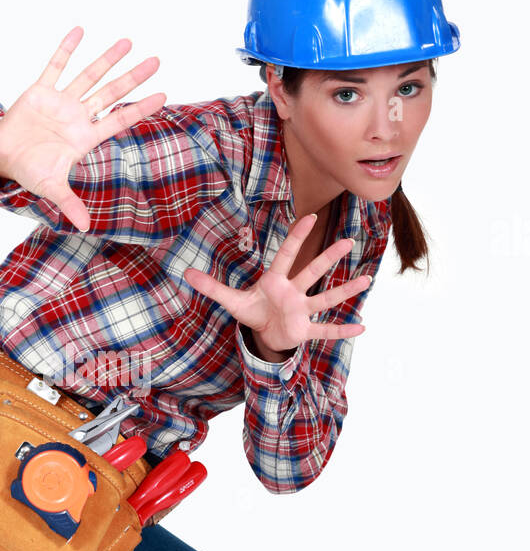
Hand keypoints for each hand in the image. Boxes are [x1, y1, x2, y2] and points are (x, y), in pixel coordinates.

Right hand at [0, 26, 165, 230]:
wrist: (3, 157)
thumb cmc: (30, 170)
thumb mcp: (51, 187)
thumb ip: (69, 203)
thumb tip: (85, 226)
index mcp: (84, 137)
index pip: (119, 119)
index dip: (140, 109)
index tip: (164, 96)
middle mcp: (78, 116)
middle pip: (111, 93)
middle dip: (133, 78)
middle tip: (157, 61)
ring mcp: (61, 101)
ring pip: (89, 76)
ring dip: (107, 59)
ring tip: (128, 42)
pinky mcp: (40, 91)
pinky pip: (55, 67)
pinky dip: (66, 50)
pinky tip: (80, 31)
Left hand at [184, 213, 372, 353]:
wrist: (264, 333)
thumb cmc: (253, 311)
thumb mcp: (230, 300)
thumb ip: (211, 287)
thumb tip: (185, 274)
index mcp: (275, 280)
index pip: (286, 255)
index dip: (296, 237)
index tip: (308, 217)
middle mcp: (293, 292)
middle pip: (312, 271)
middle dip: (329, 257)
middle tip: (348, 240)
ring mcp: (302, 310)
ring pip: (325, 298)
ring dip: (345, 291)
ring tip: (366, 280)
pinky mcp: (304, 329)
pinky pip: (325, 330)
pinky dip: (342, 330)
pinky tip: (361, 327)